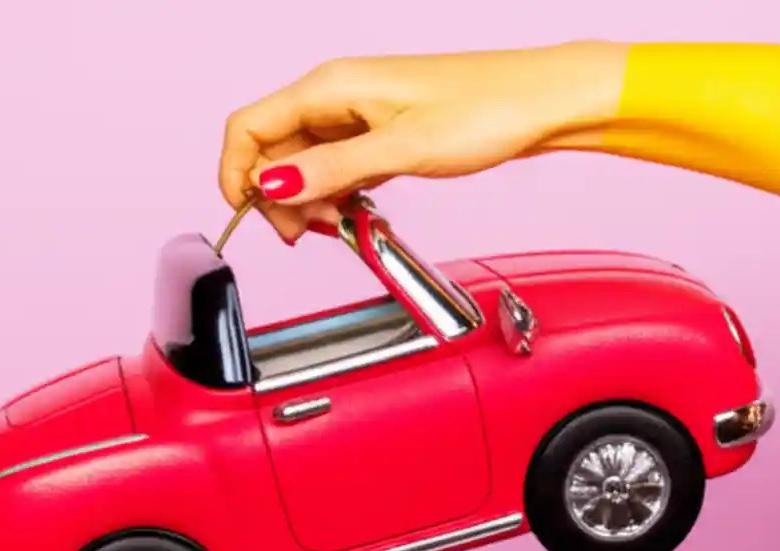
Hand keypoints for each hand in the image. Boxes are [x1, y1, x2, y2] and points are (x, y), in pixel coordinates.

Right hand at [218, 40, 628, 241]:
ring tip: (341, 225)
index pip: (249, 128)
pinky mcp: (381, 132)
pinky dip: (338, 194)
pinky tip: (358, 213)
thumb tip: (276, 185)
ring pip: (305, 162)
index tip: (249, 216)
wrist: (541, 102)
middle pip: (273, 150)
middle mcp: (338, 96)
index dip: (238, 175)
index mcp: (331, 87)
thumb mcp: (402, 149)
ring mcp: (359, 114)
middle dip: (279, 197)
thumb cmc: (487, 108)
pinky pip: (337, 166)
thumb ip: (333, 170)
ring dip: (311, 200)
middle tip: (309, 232)